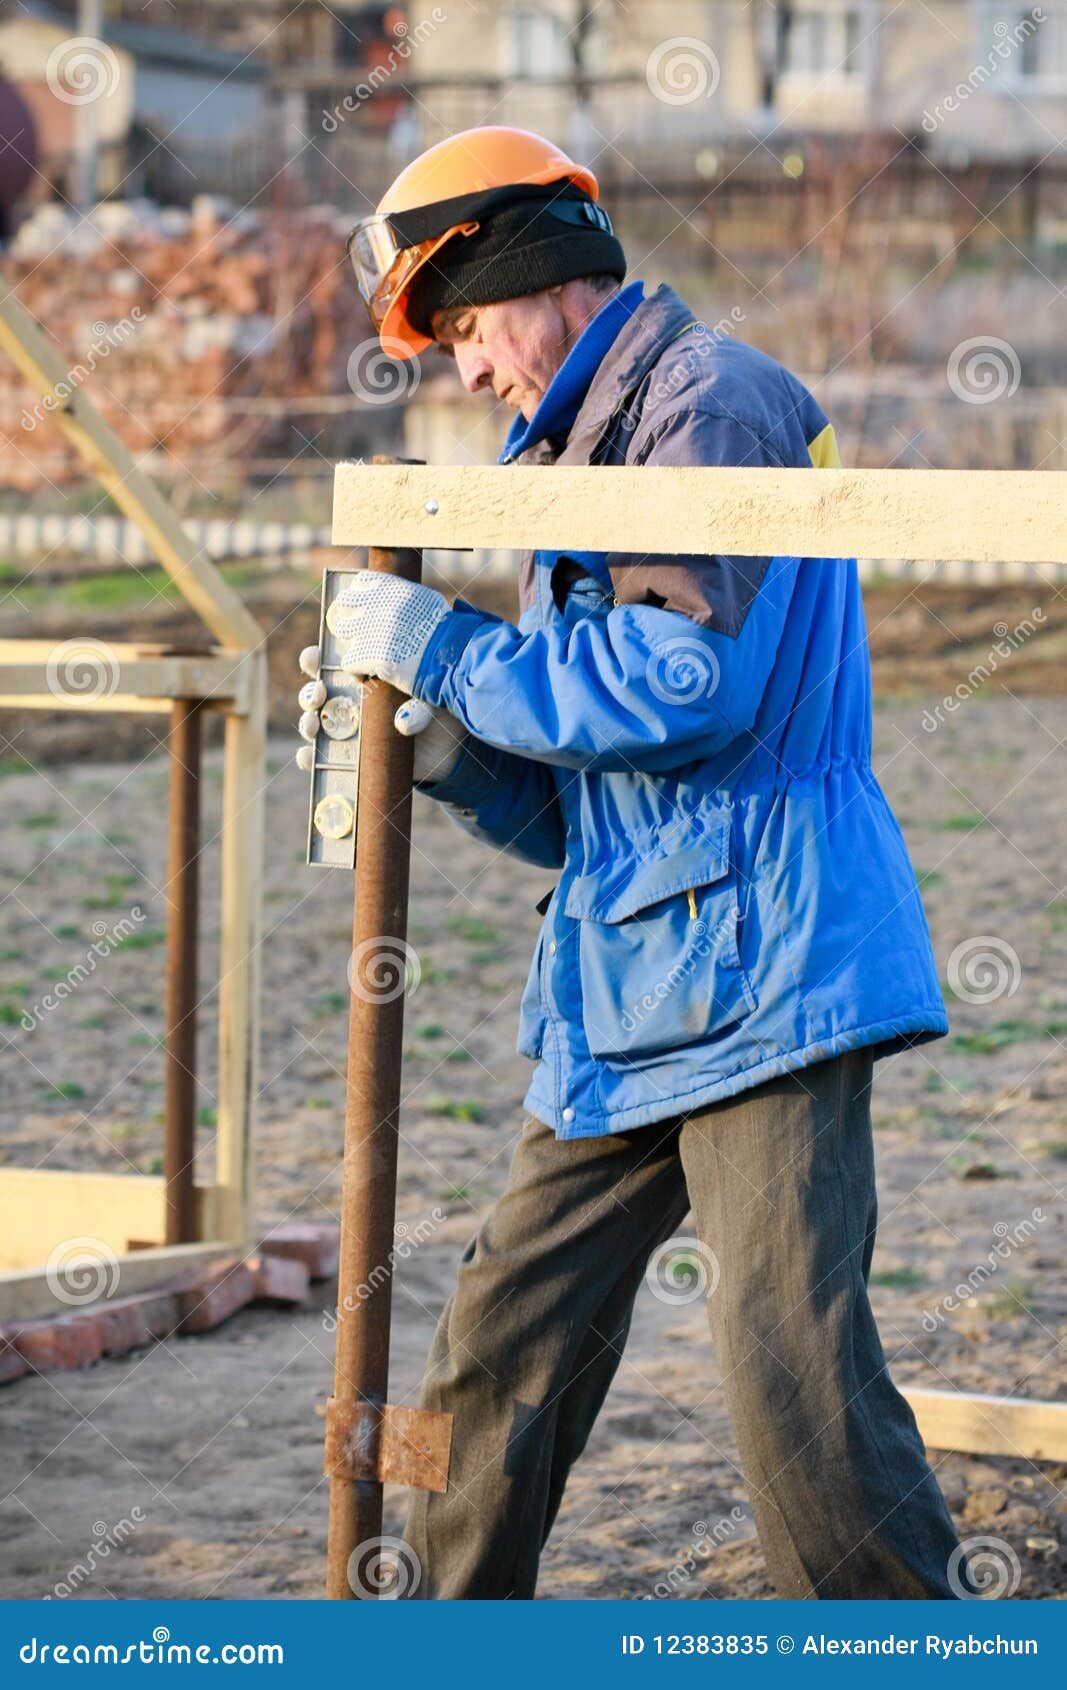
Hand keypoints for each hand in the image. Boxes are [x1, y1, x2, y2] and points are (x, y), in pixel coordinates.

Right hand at [295, 646, 462, 784]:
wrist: (448, 752)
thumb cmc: (437, 710)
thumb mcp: (434, 700)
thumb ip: (420, 706)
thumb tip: (403, 722)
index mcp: (365, 677)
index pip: (331, 662)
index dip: (315, 659)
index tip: (315, 659)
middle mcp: (349, 702)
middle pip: (315, 694)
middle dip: (310, 694)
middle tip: (319, 695)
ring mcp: (346, 732)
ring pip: (313, 724)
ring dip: (307, 724)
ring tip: (314, 727)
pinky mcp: (347, 760)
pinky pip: (320, 760)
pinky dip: (308, 758)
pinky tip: (308, 756)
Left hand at [327, 571, 449, 694]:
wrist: (454, 658)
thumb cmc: (448, 635)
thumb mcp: (429, 604)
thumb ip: (408, 599)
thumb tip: (399, 601)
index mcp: (395, 589)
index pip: (362, 582)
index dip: (361, 596)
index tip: (365, 608)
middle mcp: (379, 605)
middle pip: (345, 603)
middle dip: (351, 615)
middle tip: (360, 631)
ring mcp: (372, 629)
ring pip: (343, 630)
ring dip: (353, 641)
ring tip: (365, 654)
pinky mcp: (369, 655)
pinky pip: (349, 662)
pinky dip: (357, 671)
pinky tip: (369, 675)